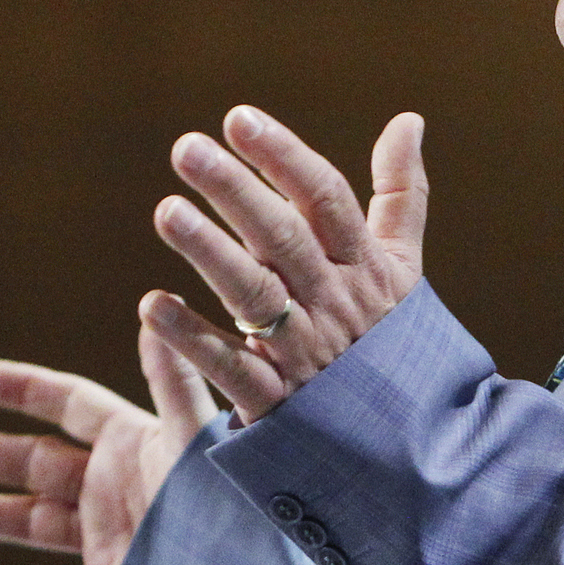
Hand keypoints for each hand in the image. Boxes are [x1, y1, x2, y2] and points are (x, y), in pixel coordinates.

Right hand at [0, 328, 217, 564]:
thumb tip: (153, 308)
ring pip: (35, 525)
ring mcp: (114, 538)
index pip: (73, 406)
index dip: (28, 390)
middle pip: (37, 463)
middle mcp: (119, 486)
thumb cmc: (236, 505)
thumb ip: (173, 380)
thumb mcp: (197, 438)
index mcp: (137, 442)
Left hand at [144, 106, 427, 423]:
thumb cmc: (395, 342)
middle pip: (284, 238)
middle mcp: (335, 303)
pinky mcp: (278, 404)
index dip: (284, 157)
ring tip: (166, 210)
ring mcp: (305, 353)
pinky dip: (192, 338)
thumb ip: (401, 193)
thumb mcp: (404, 267)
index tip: (238, 118)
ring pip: (256, 296)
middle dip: (236, 191)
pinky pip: (231, 367)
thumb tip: (408, 120)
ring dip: (210, 252)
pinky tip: (153, 307)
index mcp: (364, 266)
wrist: (410, 446)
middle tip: (187, 148)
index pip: (325, 199)